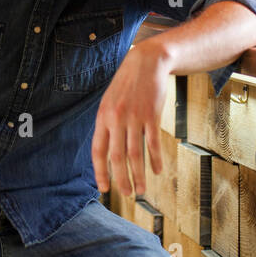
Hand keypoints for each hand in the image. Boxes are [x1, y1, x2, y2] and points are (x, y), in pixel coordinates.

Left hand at [91, 42, 169, 196]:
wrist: (146, 62)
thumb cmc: (127, 84)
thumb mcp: (110, 101)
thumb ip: (107, 124)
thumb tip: (106, 151)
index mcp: (103, 117)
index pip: (98, 151)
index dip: (100, 172)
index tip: (104, 188)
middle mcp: (116, 119)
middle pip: (116, 157)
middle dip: (121, 179)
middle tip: (126, 194)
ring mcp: (134, 118)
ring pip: (135, 154)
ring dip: (138, 175)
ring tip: (141, 190)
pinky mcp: (151, 115)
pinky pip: (153, 143)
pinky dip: (155, 159)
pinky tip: (157, 170)